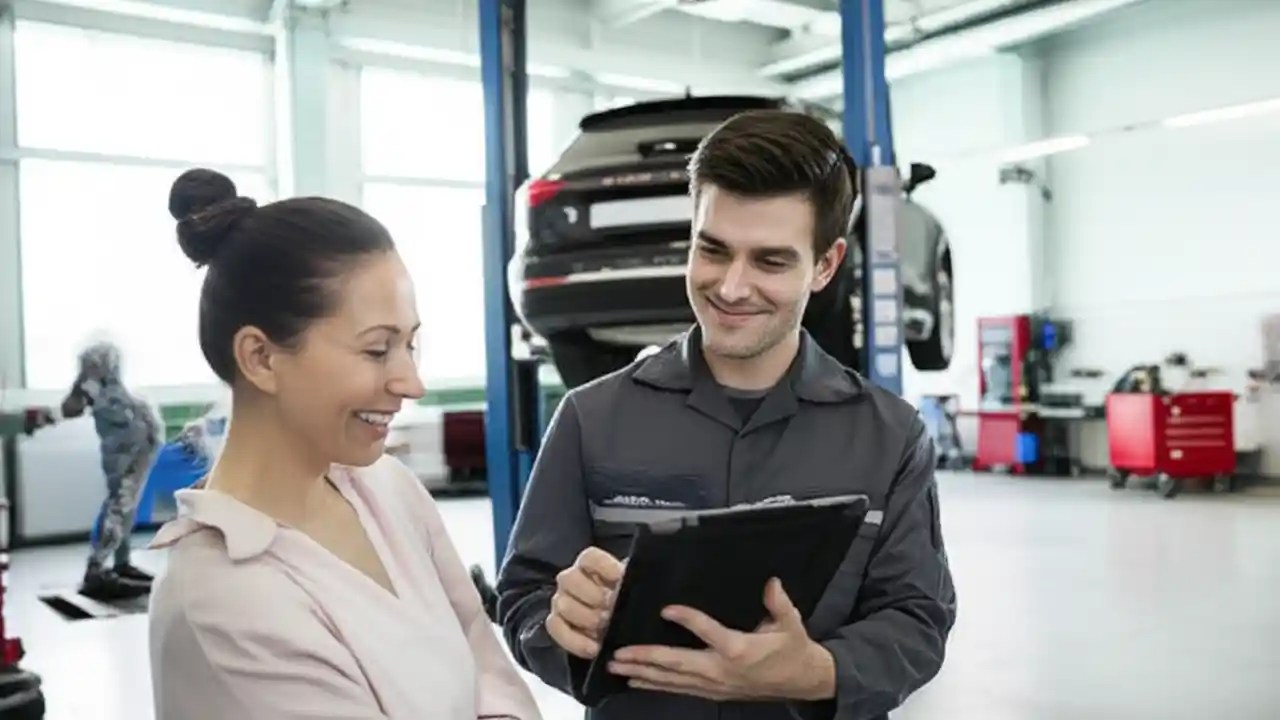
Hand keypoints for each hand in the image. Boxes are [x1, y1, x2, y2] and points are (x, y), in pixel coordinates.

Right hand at [546, 547, 624, 659]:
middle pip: (570, 579)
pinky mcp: (555, 622)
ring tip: (605, 626)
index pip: (590, 557)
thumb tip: (636, 583)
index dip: (603, 566)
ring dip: (586, 618)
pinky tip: (594, 648)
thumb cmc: (624, 601)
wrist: (612, 626)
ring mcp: (560, 600)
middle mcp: (571, 579)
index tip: (619, 577)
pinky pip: (556, 629)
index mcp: (590, 565)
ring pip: (563, 604)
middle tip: (611, 608)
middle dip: (592, 596)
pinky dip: (575, 641)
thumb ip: (633, 584)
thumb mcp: (632, 589)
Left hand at [607, 578, 835, 701]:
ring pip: (672, 680)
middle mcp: (721, 670)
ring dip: (642, 672)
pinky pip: (679, 689)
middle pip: (677, 664)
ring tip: (617, 666)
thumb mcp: (792, 624)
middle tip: (618, 653)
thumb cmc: (793, 650)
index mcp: (739, 649)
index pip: (708, 631)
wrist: (803, 682)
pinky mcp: (712, 692)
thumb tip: (772, 583)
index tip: (666, 609)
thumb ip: (780, 603)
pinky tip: (637, 680)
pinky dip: (656, 685)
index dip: (687, 619)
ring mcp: (714, 685)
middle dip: (645, 657)